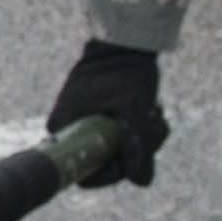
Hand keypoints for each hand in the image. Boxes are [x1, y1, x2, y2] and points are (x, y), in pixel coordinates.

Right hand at [44, 38, 168, 191]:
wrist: (124, 39)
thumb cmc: (125, 72)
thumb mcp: (134, 112)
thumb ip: (139, 148)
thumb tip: (141, 180)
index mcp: (63, 130)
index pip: (84, 174)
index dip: (114, 172)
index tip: (136, 153)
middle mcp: (67, 130)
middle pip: (103, 162)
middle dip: (135, 151)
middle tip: (157, 127)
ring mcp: (81, 123)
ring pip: (115, 150)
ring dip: (142, 139)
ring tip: (158, 116)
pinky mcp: (96, 116)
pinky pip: (118, 136)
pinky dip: (138, 130)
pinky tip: (153, 113)